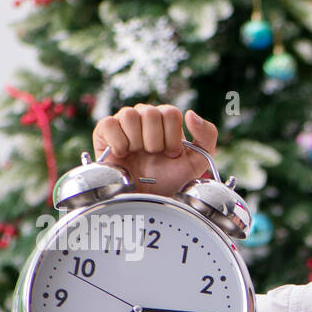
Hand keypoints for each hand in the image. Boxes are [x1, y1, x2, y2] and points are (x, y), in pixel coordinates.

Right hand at [91, 103, 218, 196]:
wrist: (147, 198)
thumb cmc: (170, 179)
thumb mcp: (198, 161)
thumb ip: (207, 135)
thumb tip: (191, 114)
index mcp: (166, 119)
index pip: (171, 113)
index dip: (172, 138)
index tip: (170, 154)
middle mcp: (144, 115)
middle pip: (151, 113)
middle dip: (156, 143)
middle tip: (154, 157)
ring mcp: (123, 121)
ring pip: (130, 115)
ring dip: (138, 143)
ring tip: (138, 155)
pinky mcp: (104, 130)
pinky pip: (110, 124)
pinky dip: (119, 143)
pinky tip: (123, 154)